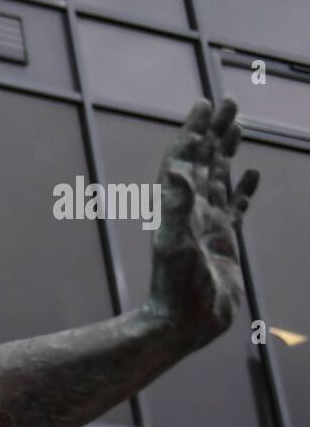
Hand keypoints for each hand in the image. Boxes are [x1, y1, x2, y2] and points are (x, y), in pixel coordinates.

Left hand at [147, 97, 259, 346]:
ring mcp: (208, 224)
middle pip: (204, 161)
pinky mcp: (224, 241)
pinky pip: (236, 207)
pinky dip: (243, 189)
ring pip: (219, 178)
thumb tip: (177, 170)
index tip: (205, 104)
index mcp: (178, 206)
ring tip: (236, 127)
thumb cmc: (176, 288)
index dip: (195, 131)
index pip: (186, 159)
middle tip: (228, 103)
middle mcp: (191, 210)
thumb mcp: (176, 244)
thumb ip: (176, 207)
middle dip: (214, 132)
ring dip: (226, 152)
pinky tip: (251, 174)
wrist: (184, 322)